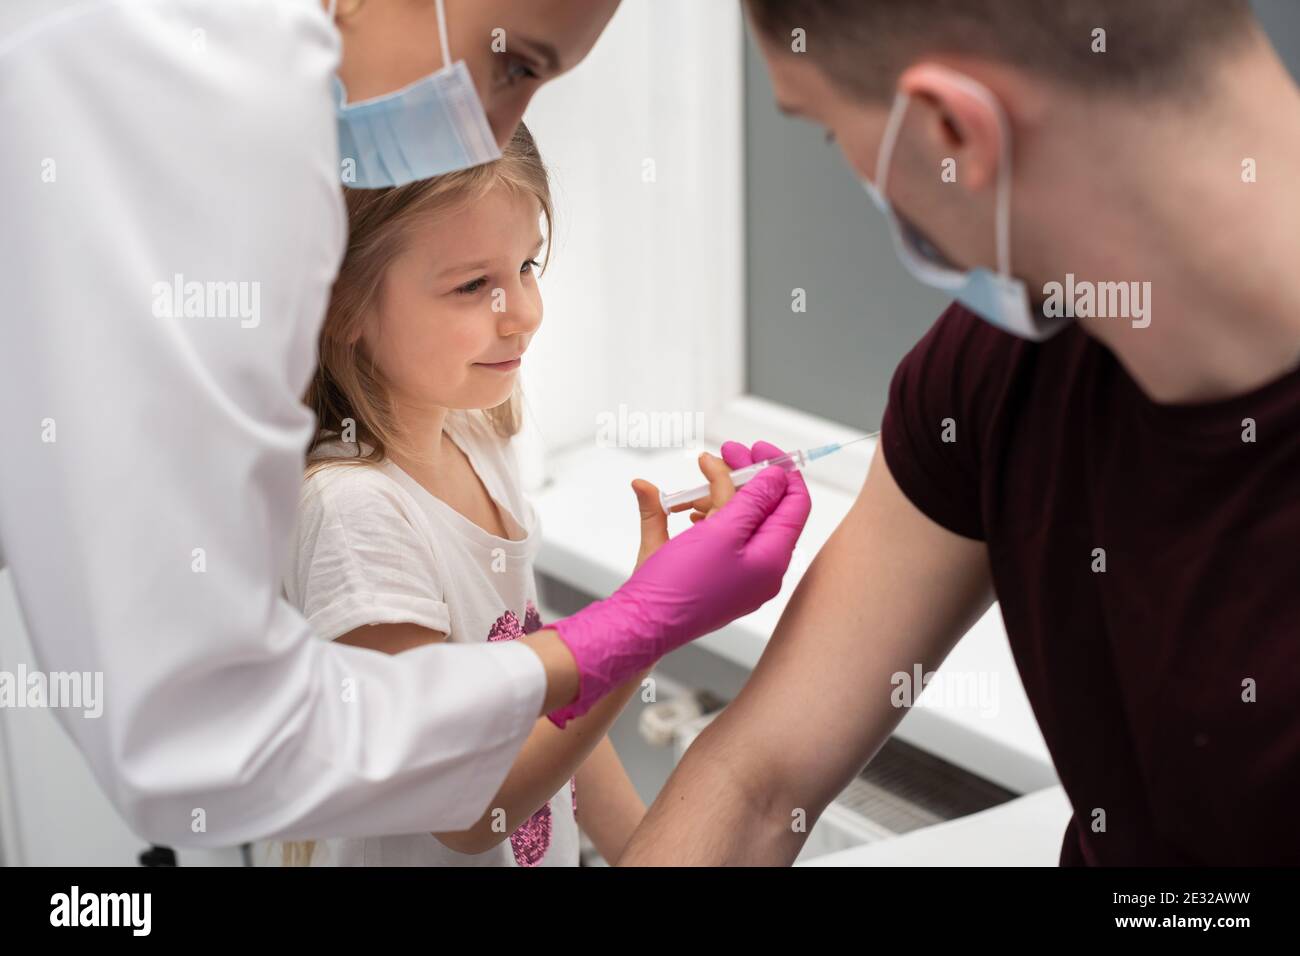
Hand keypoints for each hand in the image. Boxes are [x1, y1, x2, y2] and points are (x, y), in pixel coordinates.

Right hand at [547, 440, 810, 727]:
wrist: (640, 624)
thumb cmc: (680, 583)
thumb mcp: (721, 531)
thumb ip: (752, 499)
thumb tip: (776, 477)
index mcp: (772, 558)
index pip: (793, 503)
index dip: (778, 470)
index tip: (754, 446)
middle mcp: (761, 569)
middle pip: (765, 509)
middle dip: (743, 476)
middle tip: (721, 452)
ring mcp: (739, 576)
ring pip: (739, 521)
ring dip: (719, 495)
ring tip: (693, 488)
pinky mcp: (716, 578)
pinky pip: (721, 538)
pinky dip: (708, 518)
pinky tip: (688, 510)